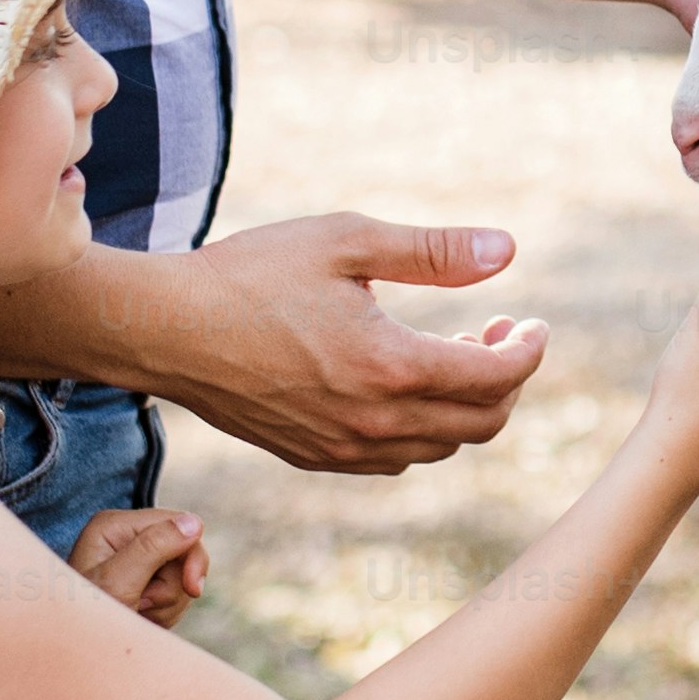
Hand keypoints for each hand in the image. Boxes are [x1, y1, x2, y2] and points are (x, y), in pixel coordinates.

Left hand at [67, 504, 206, 628]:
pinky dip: (163, 613)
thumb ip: (153, 548)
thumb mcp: (119, 583)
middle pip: (182, 552)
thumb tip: (193, 523)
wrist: (74, 658)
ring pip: (180, 578)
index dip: (191, 555)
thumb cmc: (86, 621)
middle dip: (173, 585)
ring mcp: (134, 562)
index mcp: (114, 526)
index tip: (192, 589)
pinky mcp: (141, 584)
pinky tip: (140, 619)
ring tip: (137, 614)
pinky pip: (174, 595)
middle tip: (145, 605)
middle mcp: (124, 538)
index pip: (177, 523)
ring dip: (165, 604)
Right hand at [149, 213, 551, 477]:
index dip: (529, 350)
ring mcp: (342, 449)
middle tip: (498, 333)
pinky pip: (395, 460)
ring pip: (440, 448)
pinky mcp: (313, 457)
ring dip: (466, 407)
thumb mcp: (346, 240)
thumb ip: (434, 250)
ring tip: (455, 351)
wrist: (165, 329)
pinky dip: (424, 430)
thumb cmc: (252, 272)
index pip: (496, 378)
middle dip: (507, 380)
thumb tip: (508, 250)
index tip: (533, 324)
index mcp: (390, 366)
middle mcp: (373, 421)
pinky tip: (407, 384)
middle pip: (481, 424)